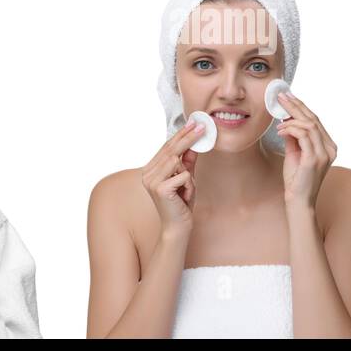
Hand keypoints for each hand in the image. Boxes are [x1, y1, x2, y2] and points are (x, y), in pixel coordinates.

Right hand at [141, 121, 201, 235]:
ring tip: (186, 190)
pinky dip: (190, 185)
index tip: (193, 123)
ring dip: (189, 175)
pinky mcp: (161, 189)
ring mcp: (152, 181)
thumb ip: (187, 162)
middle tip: (202, 126)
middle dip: (188, 137)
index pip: (167, 147)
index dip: (181, 134)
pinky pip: (184, 176)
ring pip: (178, 162)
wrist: (177, 227)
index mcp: (150, 170)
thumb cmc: (181, 204)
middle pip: (171, 150)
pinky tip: (184, 196)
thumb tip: (194, 144)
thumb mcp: (186, 179)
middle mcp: (147, 174)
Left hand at [275, 92, 335, 210]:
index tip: (288, 97)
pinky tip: (280, 131)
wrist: (298, 200)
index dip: (301, 107)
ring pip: (310, 126)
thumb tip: (286, 122)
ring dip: (291, 120)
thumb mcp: (294, 154)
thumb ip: (294, 138)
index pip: (315, 121)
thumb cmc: (296, 179)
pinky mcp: (314, 159)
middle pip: (313, 119)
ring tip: (278, 122)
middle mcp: (330, 148)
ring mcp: (324, 153)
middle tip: (281, 97)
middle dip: (296, 106)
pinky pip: (304, 136)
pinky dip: (291, 130)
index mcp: (328, 146)